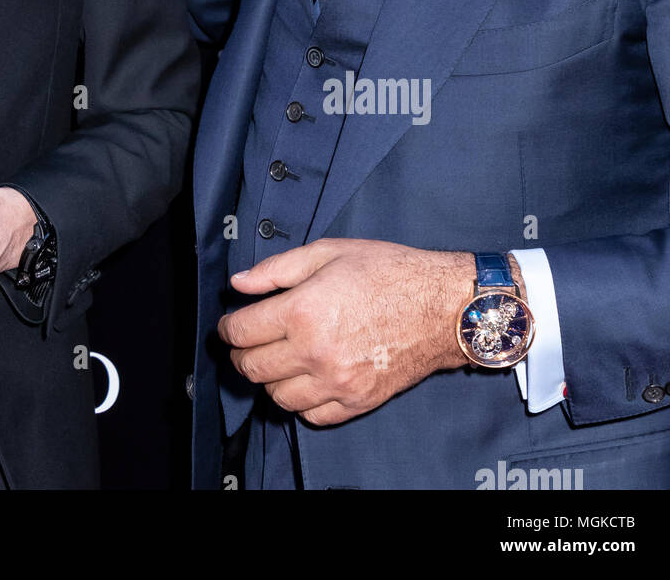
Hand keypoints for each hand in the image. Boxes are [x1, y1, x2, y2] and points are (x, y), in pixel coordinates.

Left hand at [220, 238, 474, 425]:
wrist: (442, 306)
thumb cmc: (388, 272)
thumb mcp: (327, 252)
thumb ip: (276, 270)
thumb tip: (239, 284)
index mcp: (304, 311)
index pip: (242, 333)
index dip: (227, 329)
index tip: (229, 326)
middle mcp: (316, 352)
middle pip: (253, 368)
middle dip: (241, 355)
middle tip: (246, 344)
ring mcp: (337, 382)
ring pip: (278, 397)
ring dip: (269, 380)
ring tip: (276, 360)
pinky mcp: (357, 401)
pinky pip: (312, 416)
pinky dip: (301, 402)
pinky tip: (305, 380)